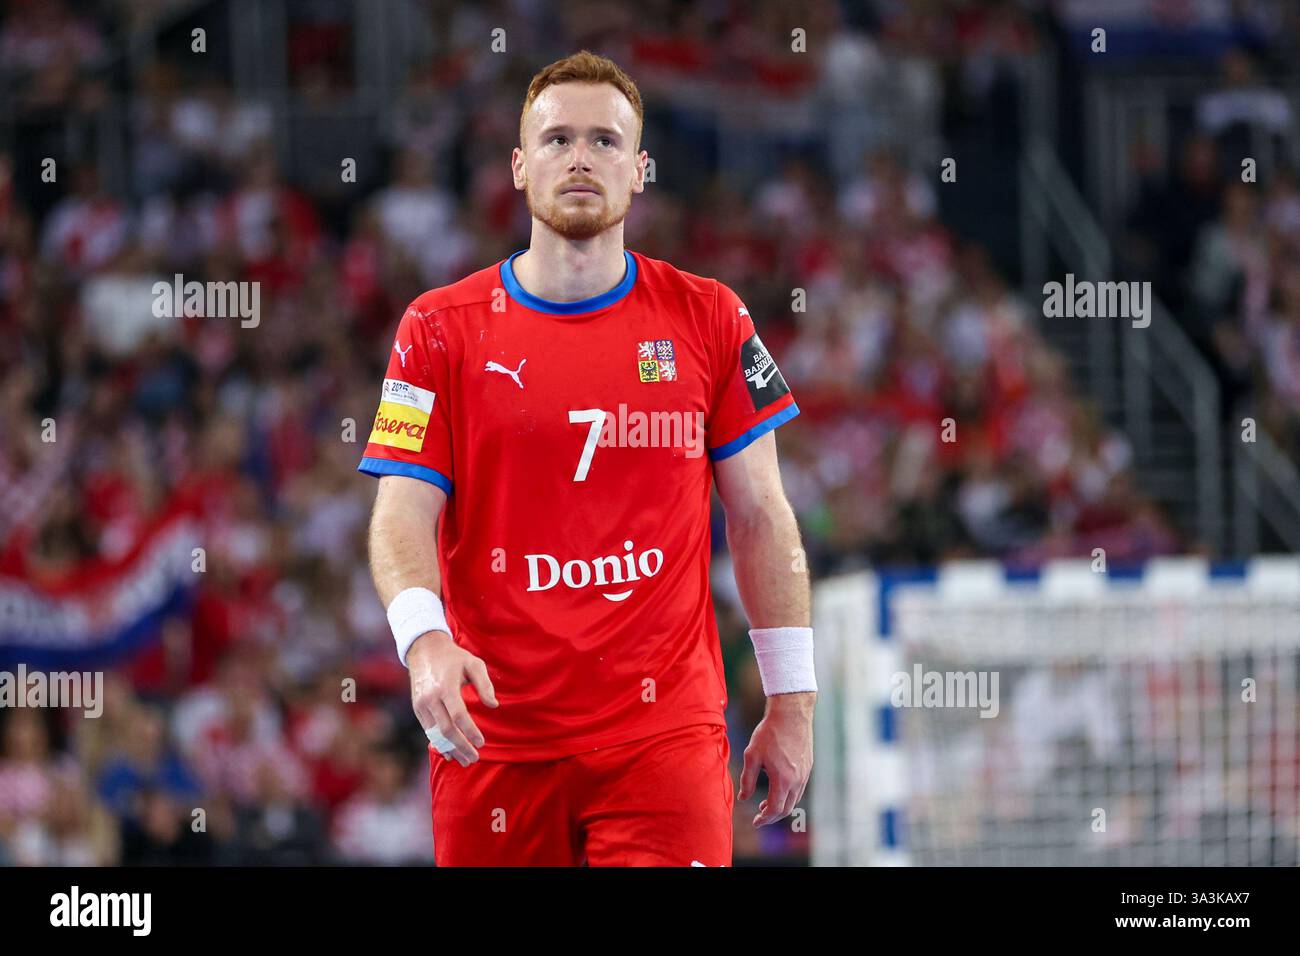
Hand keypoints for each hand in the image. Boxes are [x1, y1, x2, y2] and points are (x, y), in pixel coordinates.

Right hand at [408, 630, 497, 765]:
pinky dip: (439, 743)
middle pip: (446, 729)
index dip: (470, 732)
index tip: (482, 743)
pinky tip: (450, 752)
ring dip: (450, 749)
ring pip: (435, 734)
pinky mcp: (417, 708)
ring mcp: (421, 704)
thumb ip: (485, 684)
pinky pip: (428, 730)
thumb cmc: (454, 657)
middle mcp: (431, 698)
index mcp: (446, 686)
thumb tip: (494, 705)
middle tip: (474, 758)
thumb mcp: (474, 664)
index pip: (458, 716)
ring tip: (464, 760)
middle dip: (461, 746)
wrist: (424, 649)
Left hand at [737, 691, 814, 826]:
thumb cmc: (769, 733)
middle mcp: (797, 780)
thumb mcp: (752, 756)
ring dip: (781, 805)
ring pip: (795, 799)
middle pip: (787, 808)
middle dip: (772, 816)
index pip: (775, 809)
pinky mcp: (808, 766)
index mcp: (783, 780)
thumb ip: (747, 780)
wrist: (791, 713)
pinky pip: (799, 788)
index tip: (755, 821)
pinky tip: (778, 787)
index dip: (764, 819)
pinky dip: (788, 795)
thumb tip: (743, 798)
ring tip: (766, 803)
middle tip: (760, 816)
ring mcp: (805, 773)